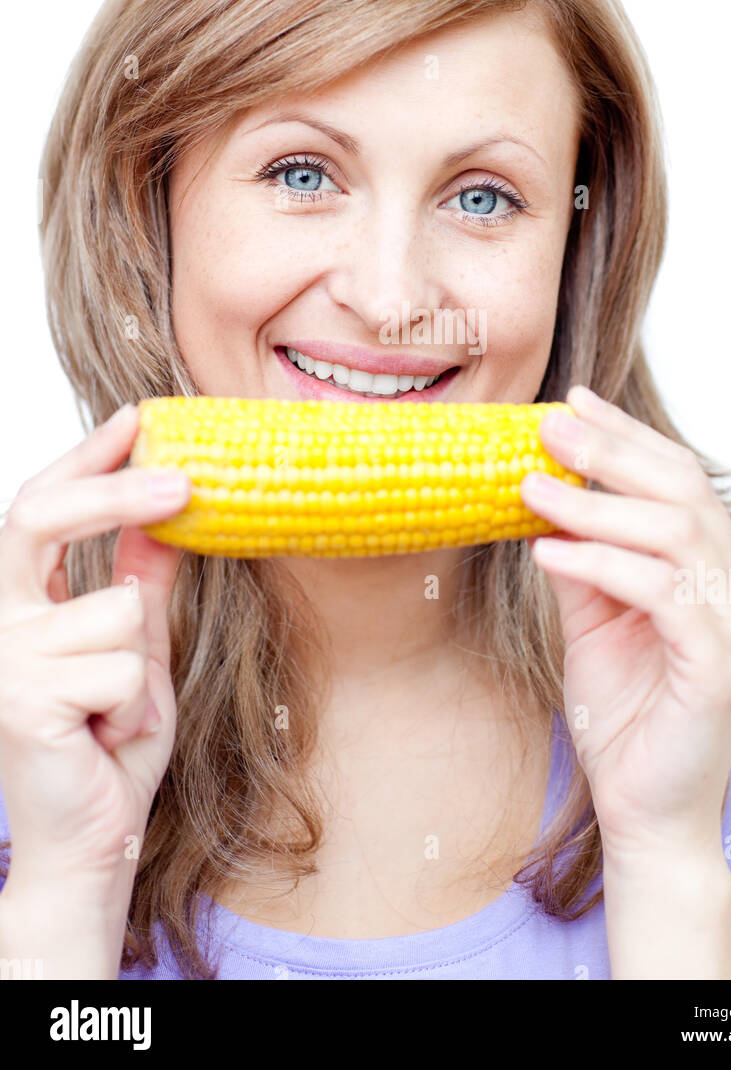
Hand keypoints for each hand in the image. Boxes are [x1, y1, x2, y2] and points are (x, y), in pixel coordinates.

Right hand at [0, 403, 189, 889]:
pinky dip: (135, 708)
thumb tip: (165, 515)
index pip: (40, 505)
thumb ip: (138, 583)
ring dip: (141, 665)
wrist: (91, 840)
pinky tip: (106, 738)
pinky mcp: (21, 701)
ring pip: (114, 611)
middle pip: (39, 517)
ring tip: (117, 711)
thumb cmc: (108, 746)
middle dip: (115, 491)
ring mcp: (4, 659)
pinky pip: (120, 669)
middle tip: (186, 481)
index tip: (138, 417)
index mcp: (22, 601)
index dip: (85, 457)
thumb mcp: (136, 648)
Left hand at [520, 385, 730, 866]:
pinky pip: (661, 592)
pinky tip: (549, 551)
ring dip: (595, 503)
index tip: (572, 402)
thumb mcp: (592, 621)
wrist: (643, 811)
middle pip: (684, 491)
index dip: (628, 437)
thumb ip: (582, 560)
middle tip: (549, 426)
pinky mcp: (722, 665)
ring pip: (673, 533)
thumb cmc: (623, 715)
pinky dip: (602, 564)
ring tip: (531, 485)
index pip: (681, 481)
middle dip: (611, 450)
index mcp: (719, 570)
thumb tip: (545, 494)